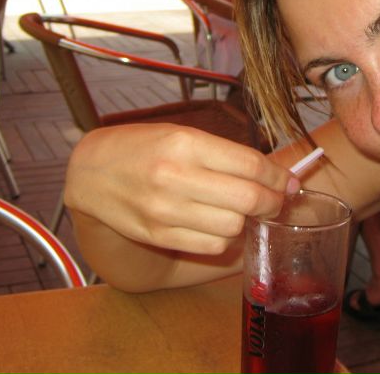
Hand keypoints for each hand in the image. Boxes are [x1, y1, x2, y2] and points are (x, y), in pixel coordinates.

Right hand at [65, 123, 297, 255]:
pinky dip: (223, 238)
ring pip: (233, 227)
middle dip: (271, 202)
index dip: (278, 177)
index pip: (250, 164)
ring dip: (245, 221)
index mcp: (185, 143)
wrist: (91, 171)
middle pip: (247, 199)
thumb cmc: (142, 147)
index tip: (289, 182)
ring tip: (240, 211)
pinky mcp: (158, 235)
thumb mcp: (181, 135)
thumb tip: (273, 174)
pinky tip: (218, 224)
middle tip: (275, 200)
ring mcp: (164, 210)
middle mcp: (175, 176)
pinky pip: (210, 244)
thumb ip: (224, 153)